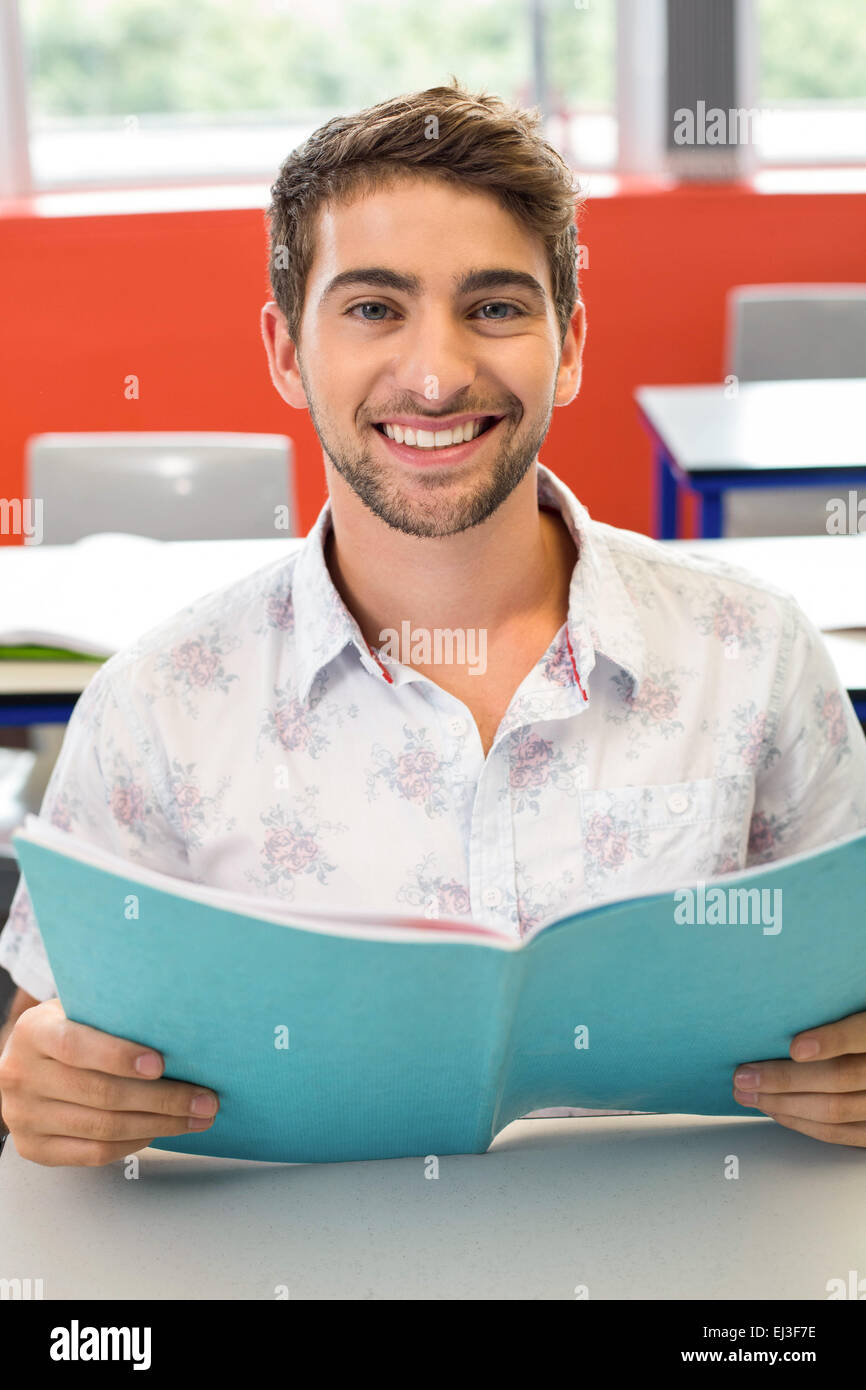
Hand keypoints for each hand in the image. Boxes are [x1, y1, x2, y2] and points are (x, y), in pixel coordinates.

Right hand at [0, 997, 218, 1166]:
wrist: (25, 1060)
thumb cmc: (69, 1028)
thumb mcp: (80, 1009)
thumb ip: (114, 1015)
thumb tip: (180, 1023)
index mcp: (33, 1032)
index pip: (76, 1046)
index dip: (119, 1056)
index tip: (160, 1063)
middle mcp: (21, 1075)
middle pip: (100, 1094)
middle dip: (162, 1098)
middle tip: (204, 1099)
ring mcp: (24, 1116)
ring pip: (103, 1128)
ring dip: (159, 1125)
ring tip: (195, 1118)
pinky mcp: (33, 1148)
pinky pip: (93, 1153)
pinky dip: (133, 1142)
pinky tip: (159, 1130)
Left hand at [733, 1009, 865, 1145]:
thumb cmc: (851, 1025)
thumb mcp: (851, 1009)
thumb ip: (829, 1011)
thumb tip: (780, 1006)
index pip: (860, 1035)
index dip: (831, 1041)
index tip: (796, 1047)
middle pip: (839, 1077)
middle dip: (785, 1079)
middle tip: (744, 1074)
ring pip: (835, 1110)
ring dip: (783, 1104)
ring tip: (747, 1094)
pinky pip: (839, 1134)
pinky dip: (802, 1124)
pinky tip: (774, 1110)